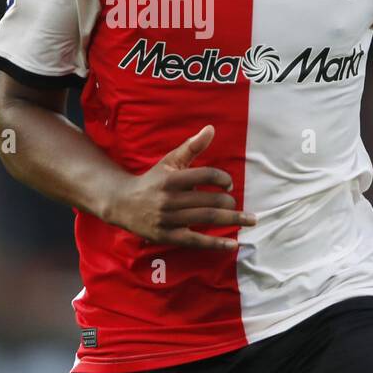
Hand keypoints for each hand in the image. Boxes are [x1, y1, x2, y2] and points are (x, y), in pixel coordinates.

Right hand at [101, 125, 255, 249]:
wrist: (122, 203)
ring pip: (205, 219)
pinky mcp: (168, 237)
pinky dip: (216, 244)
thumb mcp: (170, 161)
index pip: (204, 176)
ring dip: (231, 219)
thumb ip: (192, 146)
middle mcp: (169, 200)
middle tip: (237, 203)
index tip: (228, 184)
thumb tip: (211, 128)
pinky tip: (233, 244)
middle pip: (208, 201)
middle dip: (229, 203)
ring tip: (249, 220)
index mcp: (171, 179)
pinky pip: (196, 241)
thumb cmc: (153, 180)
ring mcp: (168, 220)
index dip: (221, 178)